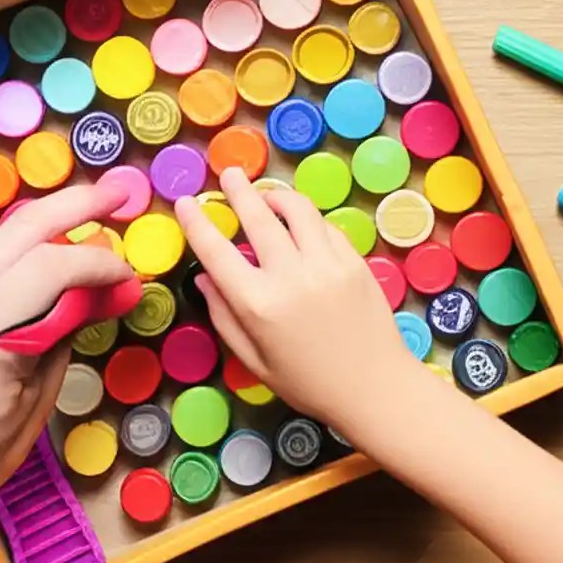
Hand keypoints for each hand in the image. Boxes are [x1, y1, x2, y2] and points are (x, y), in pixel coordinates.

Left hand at [0, 184, 132, 536]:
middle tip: (121, 193)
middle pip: (24, 228)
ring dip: (53, 221)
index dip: (100, 264)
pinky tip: (54, 257)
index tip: (129, 277)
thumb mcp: (23, 420)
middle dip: (78, 204)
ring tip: (96, 214)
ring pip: (4, 237)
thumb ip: (57, 350)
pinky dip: (28, 249)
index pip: (51, 272)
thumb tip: (94, 302)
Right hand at [173, 167, 419, 430]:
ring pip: (297, 211)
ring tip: (266, 197)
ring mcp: (327, 264)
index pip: (217, 252)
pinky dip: (307, 219)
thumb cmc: (309, 384)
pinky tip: (300, 226)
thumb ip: (225, 318)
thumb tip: (206, 279)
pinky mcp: (354, 261)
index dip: (197, 223)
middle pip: (258, 218)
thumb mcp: (255, 362)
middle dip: (239, 191)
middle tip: (229, 173)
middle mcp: (291, 276)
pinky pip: (325, 226)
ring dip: (277, 198)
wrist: (375, 388)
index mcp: (258, 304)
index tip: (186, 202)